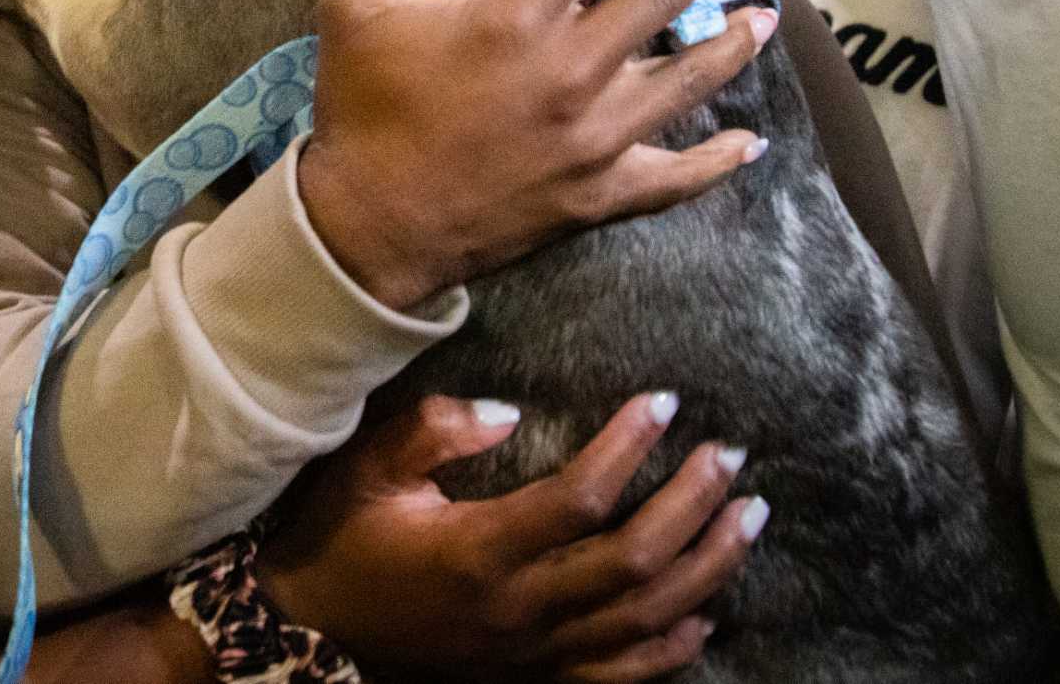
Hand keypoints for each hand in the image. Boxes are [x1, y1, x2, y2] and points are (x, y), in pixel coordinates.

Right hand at [260, 393, 767, 681]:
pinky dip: (672, 648)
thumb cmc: (339, 533)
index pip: (579, 499)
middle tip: (729, 455)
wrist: (311, 624)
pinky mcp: (534, 678)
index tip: (663, 402)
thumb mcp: (364, 468)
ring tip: (747, 516)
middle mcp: (518, 610)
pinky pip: (621, 675)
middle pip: (633, 562)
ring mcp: (532, 654)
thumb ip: (432, 433)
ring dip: (707, 568)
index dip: (629, 449)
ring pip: (645, 619)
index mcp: (478, 553)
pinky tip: (705, 614)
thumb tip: (511, 411)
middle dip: (694, 505)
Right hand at [298, 0, 777, 309]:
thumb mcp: (354, 3)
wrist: (367, 227)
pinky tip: (748, 142)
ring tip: (766, 12)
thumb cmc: (361, 110)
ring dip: (734, 41)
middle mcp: (571, 69)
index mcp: (514, 15)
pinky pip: (676, 177)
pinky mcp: (599, 194)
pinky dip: (716, 161)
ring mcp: (594, 137)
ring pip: (688, 78)